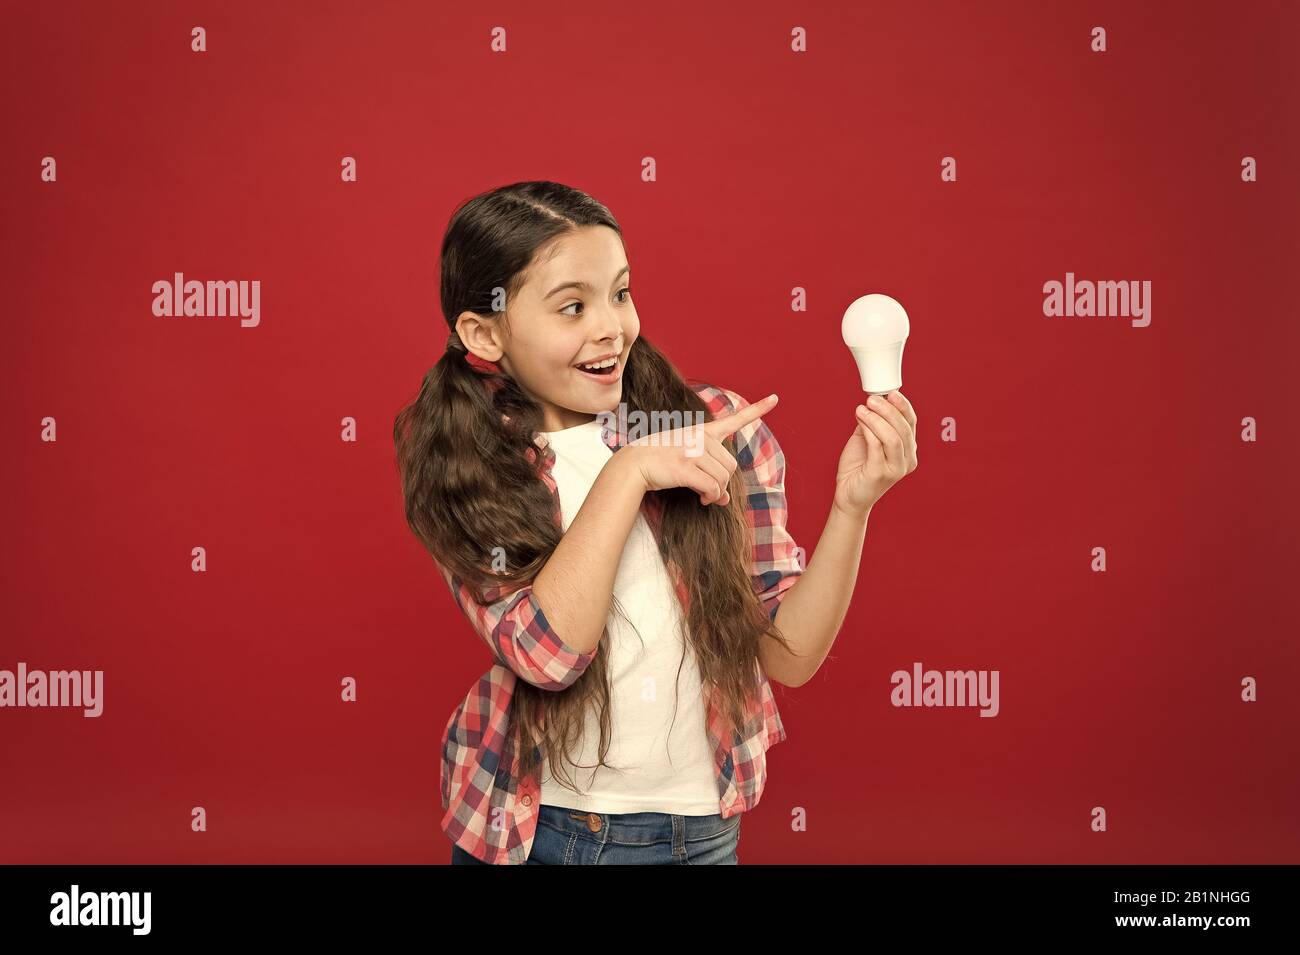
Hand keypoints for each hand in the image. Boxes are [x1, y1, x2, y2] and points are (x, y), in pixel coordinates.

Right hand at [623, 393, 779, 505]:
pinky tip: (702, 499)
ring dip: (717, 493)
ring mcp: (693, 452)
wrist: (635, 463)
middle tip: (710, 491)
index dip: (757, 410)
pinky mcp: (686, 468)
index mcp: (703, 432)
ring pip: (723, 479)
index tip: (775, 399)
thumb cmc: (661, 461)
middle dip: (724, 483)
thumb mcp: (688, 460)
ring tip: (705, 496)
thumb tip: (725, 500)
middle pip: (732, 467)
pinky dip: (711, 498)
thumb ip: (710, 474)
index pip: (734, 419)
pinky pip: (712, 488)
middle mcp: (701, 439)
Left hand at [834, 391, 917, 517]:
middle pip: (904, 428)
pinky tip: (860, 419)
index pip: (911, 423)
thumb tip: (873, 402)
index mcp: (908, 450)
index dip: (903, 406)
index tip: (890, 392)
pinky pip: (877, 446)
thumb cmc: (858, 468)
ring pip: (893, 437)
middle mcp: (907, 460)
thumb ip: (874, 423)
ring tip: (863, 408)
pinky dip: (869, 429)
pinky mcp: (881, 474)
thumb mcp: (868, 439)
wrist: (848, 496)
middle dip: (888, 410)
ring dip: (877, 418)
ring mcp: (896, 469)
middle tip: (872, 399)